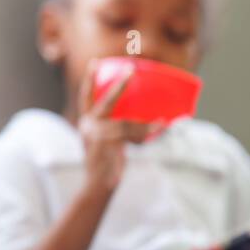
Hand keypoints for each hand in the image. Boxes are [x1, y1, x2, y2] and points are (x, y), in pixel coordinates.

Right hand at [76, 58, 162, 194]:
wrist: (96, 187)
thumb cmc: (104, 163)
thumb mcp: (103, 142)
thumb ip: (115, 128)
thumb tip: (147, 118)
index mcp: (87, 123)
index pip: (86, 97)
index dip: (90, 80)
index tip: (96, 62)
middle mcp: (89, 127)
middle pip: (106, 103)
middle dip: (119, 86)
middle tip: (131, 70)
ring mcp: (96, 139)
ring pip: (126, 125)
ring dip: (146, 127)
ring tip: (162, 125)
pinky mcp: (106, 150)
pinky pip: (131, 140)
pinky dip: (147, 135)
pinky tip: (160, 129)